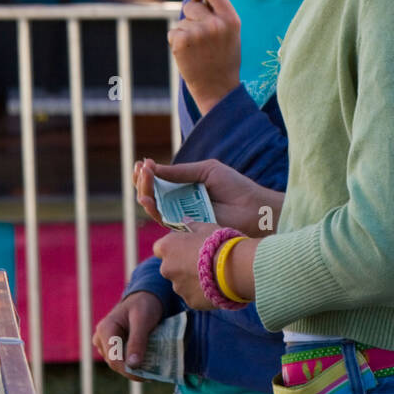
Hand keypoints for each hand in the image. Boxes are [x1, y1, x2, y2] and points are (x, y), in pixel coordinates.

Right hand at [92, 291, 163, 380]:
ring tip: (154, 370)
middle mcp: (101, 338)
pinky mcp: (114, 349)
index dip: (129, 371)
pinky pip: (123, 361)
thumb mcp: (143, 320)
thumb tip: (132, 365)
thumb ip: (137, 341)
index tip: (148, 377)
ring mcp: (106, 345)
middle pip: (116, 364)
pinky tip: (149, 365)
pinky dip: (136, 364)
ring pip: (120, 365)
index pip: (114, 359)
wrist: (145, 299)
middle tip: (155, 375)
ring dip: (136, 369)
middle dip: (134, 371)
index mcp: (105, 330)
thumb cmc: (143, 305)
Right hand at [134, 156, 282, 236]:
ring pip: (155, 208)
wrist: (253, 208)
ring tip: (142, 179)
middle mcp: (182, 203)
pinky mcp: (186, 230)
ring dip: (145, 193)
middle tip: (140, 170)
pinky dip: (153, 210)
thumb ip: (180, 171)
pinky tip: (148, 199)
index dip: (148, 174)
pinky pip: (165, 221)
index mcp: (187, 187)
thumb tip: (150, 166)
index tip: (142, 163)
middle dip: (143, 182)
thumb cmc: (235, 187)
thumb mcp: (205, 170)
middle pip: (154, 194)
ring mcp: (183, 217)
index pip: (161, 181)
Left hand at [152, 226, 216, 309]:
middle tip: (201, 261)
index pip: (160, 248)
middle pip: (169, 267)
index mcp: (167, 247)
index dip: (173, 247)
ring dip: (191, 279)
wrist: (235, 269)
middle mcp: (166, 268)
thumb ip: (192, 226)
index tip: (185, 247)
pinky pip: (193, 295)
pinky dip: (200, 291)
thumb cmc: (219, 244)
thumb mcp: (206, 227)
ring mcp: (177, 287)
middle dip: (181, 265)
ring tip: (212, 274)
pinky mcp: (189, 301)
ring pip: (181, 283)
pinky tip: (216, 285)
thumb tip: (185, 221)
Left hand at [168, 0, 241, 114]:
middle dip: (191, 17)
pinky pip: (174, 32)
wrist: (217, 88)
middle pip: (191, 6)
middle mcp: (215, 24)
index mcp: (231, 19)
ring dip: (185, 31)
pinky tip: (189, 55)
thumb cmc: (224, 57)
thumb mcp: (231, 30)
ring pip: (182, 20)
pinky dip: (177, 42)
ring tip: (198, 49)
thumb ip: (221, 6)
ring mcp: (197, 33)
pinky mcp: (181, 42)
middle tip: (202, 38)